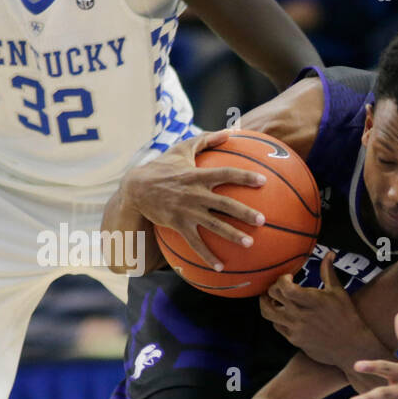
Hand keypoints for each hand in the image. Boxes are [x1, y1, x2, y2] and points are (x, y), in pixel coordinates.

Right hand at [125, 129, 267, 271]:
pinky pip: (195, 243)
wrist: (135, 188)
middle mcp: (195, 194)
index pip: (226, 174)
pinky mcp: (178, 225)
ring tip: (250, 243)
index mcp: (198, 176)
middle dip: (244, 212)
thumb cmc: (163, 167)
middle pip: (225, 204)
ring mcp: (187, 211)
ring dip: (232, 235)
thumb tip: (229, 131)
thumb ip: (206, 140)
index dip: (244, 177)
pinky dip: (207, 256)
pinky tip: (221, 267)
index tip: (262, 181)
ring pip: (214, 225)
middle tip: (262, 220)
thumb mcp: (182, 149)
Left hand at [259, 255, 378, 366]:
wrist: (351, 346)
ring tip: (270, 299)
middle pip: (272, 296)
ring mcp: (296, 328)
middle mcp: (302, 314)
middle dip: (273, 288)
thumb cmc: (347, 316)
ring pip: (268, 312)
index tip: (288, 278)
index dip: (282, 279)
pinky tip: (283, 314)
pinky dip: (277, 318)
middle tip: (279, 287)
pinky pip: (277, 326)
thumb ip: (328, 272)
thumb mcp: (339, 292)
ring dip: (266, 303)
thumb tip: (329, 253)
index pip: (285, 287)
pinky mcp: (294, 340)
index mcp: (313, 300)